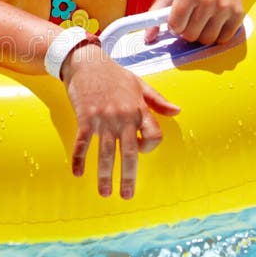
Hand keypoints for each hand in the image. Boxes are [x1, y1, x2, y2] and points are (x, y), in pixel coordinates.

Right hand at [61, 43, 179, 199]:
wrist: (87, 62)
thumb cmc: (114, 74)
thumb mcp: (140, 84)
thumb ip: (158, 101)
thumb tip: (177, 111)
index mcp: (139, 109)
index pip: (153, 136)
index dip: (150, 147)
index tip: (140, 151)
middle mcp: (123, 116)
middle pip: (130, 152)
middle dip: (129, 176)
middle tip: (127, 195)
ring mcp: (103, 118)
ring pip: (106, 152)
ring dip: (105, 175)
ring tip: (105, 192)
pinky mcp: (85, 117)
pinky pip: (83, 143)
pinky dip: (80, 159)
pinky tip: (78, 173)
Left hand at [145, 0, 244, 44]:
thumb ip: (155, 14)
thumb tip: (147, 38)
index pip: (175, 25)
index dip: (174, 26)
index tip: (178, 20)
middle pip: (190, 35)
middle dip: (188, 32)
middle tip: (191, 21)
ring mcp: (224, 7)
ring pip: (206, 40)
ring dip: (202, 35)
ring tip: (203, 22)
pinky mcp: (237, 15)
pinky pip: (222, 40)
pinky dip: (217, 36)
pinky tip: (215, 23)